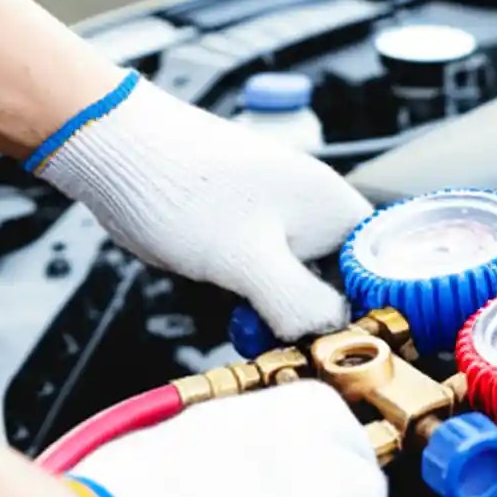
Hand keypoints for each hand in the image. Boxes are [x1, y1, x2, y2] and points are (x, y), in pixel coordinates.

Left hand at [36, 71, 372, 340]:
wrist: (115, 149)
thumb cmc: (181, 189)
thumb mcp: (248, 262)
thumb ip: (300, 305)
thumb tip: (331, 335)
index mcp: (335, 208)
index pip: (381, 275)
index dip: (367, 316)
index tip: (339, 348)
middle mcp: (316, 210)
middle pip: (343, 284)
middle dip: (316, 320)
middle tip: (285, 346)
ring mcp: (281, 217)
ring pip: (303, 284)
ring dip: (281, 313)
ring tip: (250, 324)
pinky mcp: (247, 228)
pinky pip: (270, 275)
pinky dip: (256, 299)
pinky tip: (233, 307)